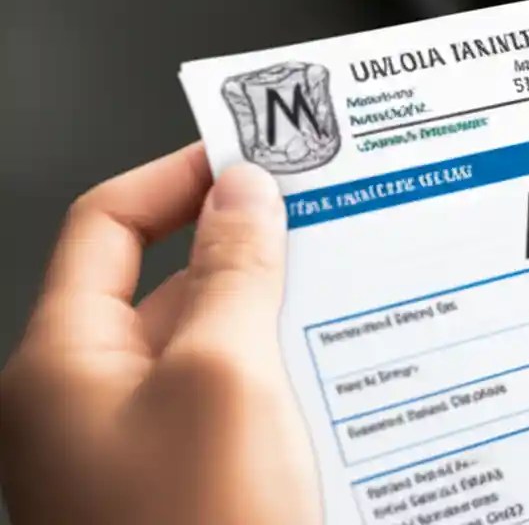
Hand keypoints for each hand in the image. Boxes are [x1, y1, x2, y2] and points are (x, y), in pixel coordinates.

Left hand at [0, 146, 319, 524]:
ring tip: (348, 311)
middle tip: (328, 229)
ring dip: (274, 327)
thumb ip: (234, 274)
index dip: (179, 179)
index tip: (253, 158)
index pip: (106, 225)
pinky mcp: (177, 488)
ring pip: (209, 354)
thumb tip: (245, 191)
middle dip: (250, 256)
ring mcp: (129, 452)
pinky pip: (228, 410)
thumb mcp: (224, 378)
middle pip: (167, 288)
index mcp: (61, 362)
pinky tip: (337, 384)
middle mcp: (83, 404)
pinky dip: (279, 386)